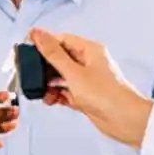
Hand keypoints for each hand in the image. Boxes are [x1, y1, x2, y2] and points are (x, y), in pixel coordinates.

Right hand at [28, 27, 152, 148]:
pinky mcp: (86, 97)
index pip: (61, 40)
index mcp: (90, 50)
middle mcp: (89, 63)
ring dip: (49, 84)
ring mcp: (88, 81)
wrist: (126, 121)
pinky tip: (51, 100)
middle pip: (60, 59)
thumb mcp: (74, 72)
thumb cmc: (107, 95)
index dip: (44, 43)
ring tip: (42, 92)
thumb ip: (53, 54)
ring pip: (61, 77)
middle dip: (44, 68)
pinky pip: (66, 92)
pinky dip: (57, 95)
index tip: (28, 47)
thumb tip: (38, 33)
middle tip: (30, 74)